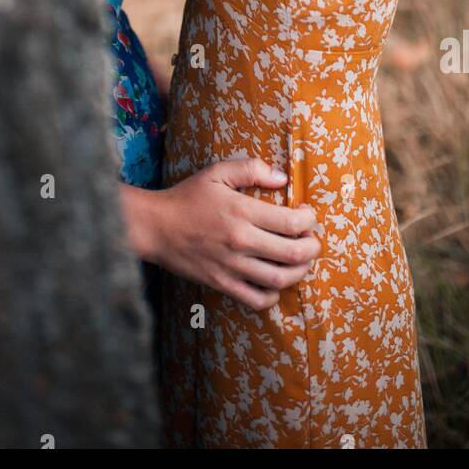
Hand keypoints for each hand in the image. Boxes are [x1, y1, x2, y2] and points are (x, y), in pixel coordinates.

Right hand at [151, 158, 320, 310]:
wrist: (156, 227)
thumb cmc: (188, 196)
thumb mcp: (217, 171)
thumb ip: (250, 169)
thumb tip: (282, 178)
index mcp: (242, 211)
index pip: (292, 223)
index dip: (309, 220)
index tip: (307, 214)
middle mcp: (241, 241)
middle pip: (293, 254)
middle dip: (313, 247)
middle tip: (313, 240)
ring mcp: (232, 266)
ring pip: (280, 279)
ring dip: (300, 272)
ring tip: (300, 261)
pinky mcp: (222, 284)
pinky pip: (257, 299)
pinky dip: (273, 295)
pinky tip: (275, 283)